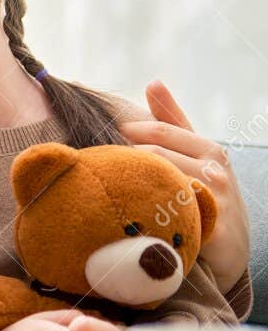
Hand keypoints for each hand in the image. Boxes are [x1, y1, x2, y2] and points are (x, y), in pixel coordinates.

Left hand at [120, 79, 249, 290]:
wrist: (233, 248)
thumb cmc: (207, 193)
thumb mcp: (195, 154)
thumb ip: (172, 120)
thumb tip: (153, 82)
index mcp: (209, 149)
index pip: (158, 131)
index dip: (127, 131)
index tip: (105, 135)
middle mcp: (215, 171)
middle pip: (154, 154)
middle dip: (122, 155)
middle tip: (96, 160)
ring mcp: (216, 199)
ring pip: (159, 181)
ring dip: (128, 181)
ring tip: (104, 184)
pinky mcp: (213, 227)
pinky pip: (170, 213)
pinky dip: (145, 208)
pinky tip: (127, 211)